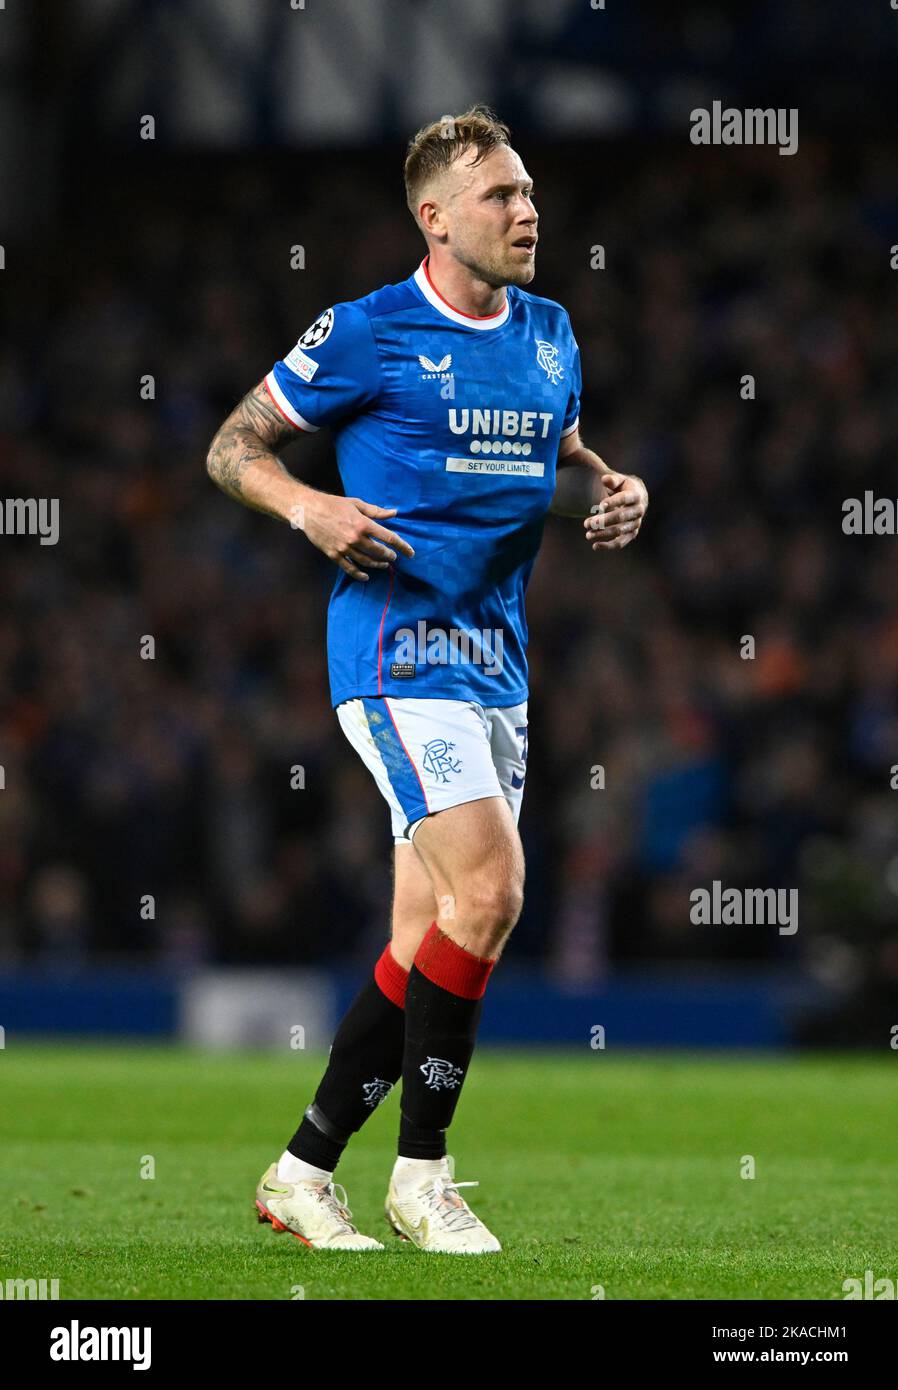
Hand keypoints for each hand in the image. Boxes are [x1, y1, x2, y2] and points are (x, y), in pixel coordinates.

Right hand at [299, 494, 414, 581]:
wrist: (308, 510)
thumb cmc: (333, 504)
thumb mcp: (357, 504)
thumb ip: (377, 511)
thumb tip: (394, 513)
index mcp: (363, 524)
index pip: (389, 538)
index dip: (402, 546)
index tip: (410, 553)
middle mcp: (355, 538)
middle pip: (379, 552)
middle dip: (389, 556)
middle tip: (393, 557)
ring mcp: (344, 548)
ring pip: (366, 562)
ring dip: (377, 565)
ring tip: (383, 565)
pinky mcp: (334, 554)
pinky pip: (349, 568)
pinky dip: (359, 574)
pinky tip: (366, 576)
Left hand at [583, 472, 647, 550]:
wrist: (636, 498)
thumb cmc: (623, 487)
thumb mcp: (619, 480)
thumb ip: (612, 479)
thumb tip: (605, 479)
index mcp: (636, 495)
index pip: (625, 498)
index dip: (613, 502)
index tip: (599, 506)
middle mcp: (638, 510)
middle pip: (621, 516)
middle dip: (603, 520)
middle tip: (587, 523)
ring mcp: (635, 523)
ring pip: (619, 530)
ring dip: (603, 533)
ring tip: (588, 534)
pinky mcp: (631, 534)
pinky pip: (621, 542)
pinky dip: (608, 546)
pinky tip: (595, 546)